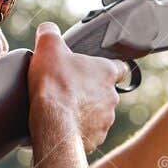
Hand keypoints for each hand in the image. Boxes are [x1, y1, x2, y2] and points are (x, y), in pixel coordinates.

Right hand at [26, 22, 129, 153]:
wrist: (53, 122)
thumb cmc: (54, 84)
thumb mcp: (48, 47)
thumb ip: (50, 33)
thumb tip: (48, 29)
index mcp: (106, 72)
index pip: (119, 67)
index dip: (108, 68)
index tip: (97, 70)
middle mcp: (112, 97)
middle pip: (104, 92)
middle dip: (89, 92)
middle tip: (68, 90)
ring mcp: (106, 120)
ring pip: (97, 114)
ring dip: (84, 112)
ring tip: (62, 109)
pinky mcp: (96, 139)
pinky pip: (88, 133)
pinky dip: (78, 130)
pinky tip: (62, 126)